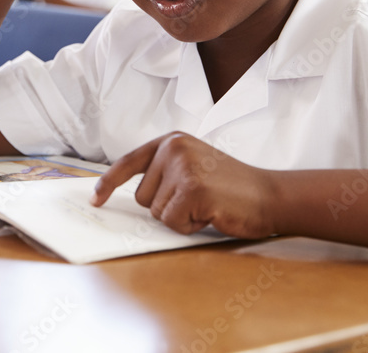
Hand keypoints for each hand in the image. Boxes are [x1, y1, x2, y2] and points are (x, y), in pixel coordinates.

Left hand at [90, 132, 278, 237]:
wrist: (270, 195)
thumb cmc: (233, 187)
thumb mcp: (195, 166)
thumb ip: (166, 172)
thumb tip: (133, 195)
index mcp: (173, 140)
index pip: (130, 162)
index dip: (109, 182)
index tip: (96, 198)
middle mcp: (174, 149)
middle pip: (143, 197)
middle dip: (167, 207)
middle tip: (199, 199)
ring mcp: (183, 167)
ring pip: (158, 213)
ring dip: (181, 218)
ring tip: (207, 204)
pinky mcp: (192, 189)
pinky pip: (173, 223)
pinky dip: (191, 226)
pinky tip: (211, 213)